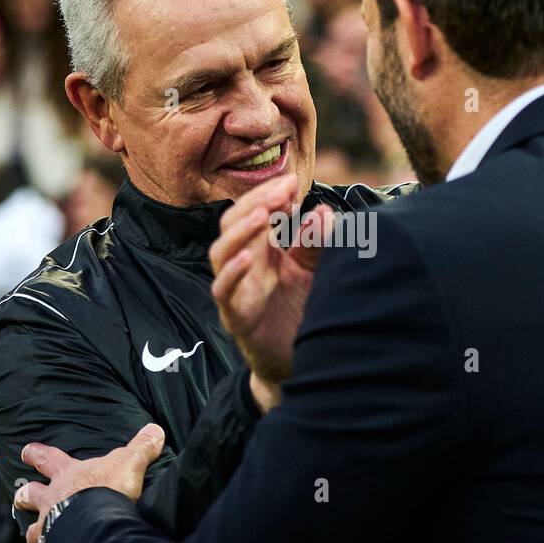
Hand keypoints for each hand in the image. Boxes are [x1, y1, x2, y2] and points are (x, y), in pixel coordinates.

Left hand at [13, 424, 164, 542]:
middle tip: (20, 499)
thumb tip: (155, 429)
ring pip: (33, 533)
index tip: (26, 451)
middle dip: (24, 497)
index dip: (37, 454)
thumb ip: (141, 447)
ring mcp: (48, 531)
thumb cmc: (108, 491)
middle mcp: (51, 503)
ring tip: (37, 541)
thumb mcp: (129, 463)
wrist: (97, 529)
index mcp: (67, 477)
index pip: (48, 459)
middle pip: (28, 496)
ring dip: (35, 535)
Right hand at [210, 174, 331, 411]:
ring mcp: (237, 290)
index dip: (269, 194)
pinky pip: (222, 292)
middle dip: (255, 203)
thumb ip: (317, 242)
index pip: (254, 211)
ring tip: (263, 216)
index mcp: (262, 249)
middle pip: (233, 223)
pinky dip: (230, 274)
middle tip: (281, 192)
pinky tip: (246, 260)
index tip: (293, 181)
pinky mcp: (236, 317)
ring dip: (240, 231)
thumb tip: (323, 211)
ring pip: (220, 253)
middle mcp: (244, 265)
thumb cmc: (302, 310)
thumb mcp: (314, 270)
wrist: (302, 361)